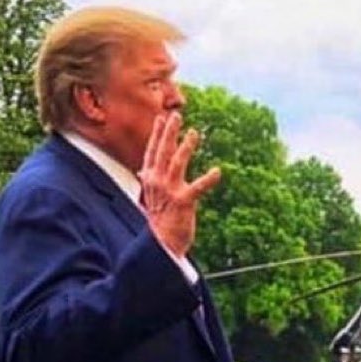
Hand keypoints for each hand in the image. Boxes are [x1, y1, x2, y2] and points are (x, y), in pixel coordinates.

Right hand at [139, 112, 220, 259]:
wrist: (162, 246)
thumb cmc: (160, 222)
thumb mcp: (151, 198)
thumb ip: (149, 181)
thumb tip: (142, 171)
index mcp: (150, 181)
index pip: (152, 153)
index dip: (157, 134)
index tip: (161, 117)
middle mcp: (157, 184)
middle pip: (163, 153)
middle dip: (169, 133)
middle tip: (176, 115)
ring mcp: (169, 192)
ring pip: (176, 164)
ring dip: (185, 147)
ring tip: (194, 133)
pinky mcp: (183, 202)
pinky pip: (197, 188)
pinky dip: (208, 180)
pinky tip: (218, 172)